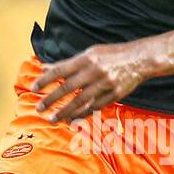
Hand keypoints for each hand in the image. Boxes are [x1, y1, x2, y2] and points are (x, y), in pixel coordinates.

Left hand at [31, 42, 152, 122]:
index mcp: (87, 59)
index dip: (45, 80)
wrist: (140, 59)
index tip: (33, 88)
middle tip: (39, 108)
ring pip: (81, 101)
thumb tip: (45, 69)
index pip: (60, 70)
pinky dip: (82, 114)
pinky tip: (72, 119)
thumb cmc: (111, 55)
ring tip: (52, 119)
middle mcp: (95, 71)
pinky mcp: (115, 95)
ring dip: (65, 111)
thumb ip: (67, 63)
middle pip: (68, 87)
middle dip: (51, 99)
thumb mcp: (89, 54)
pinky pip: (95, 107)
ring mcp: (105, 84)